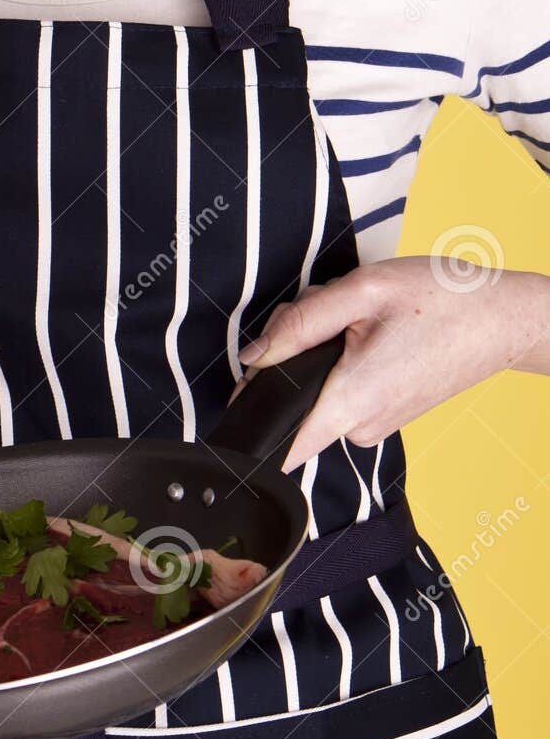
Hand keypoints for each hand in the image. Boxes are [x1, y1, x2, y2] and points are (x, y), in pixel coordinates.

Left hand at [227, 256, 549, 472]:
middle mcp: (361, 425)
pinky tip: (372, 335)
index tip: (234, 409)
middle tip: (327, 317)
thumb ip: (299, 323)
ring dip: (320, 357)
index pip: (281, 447)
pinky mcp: (386, 416)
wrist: (505, 318)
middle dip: (290, 360)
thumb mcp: (363, 291)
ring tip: (361, 322)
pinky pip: (341, 394)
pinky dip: (342, 364)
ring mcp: (375, 425)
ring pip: (316, 395)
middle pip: (292, 405)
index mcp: (351, 400)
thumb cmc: (443, 299)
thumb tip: (252, 357)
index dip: (249, 428)